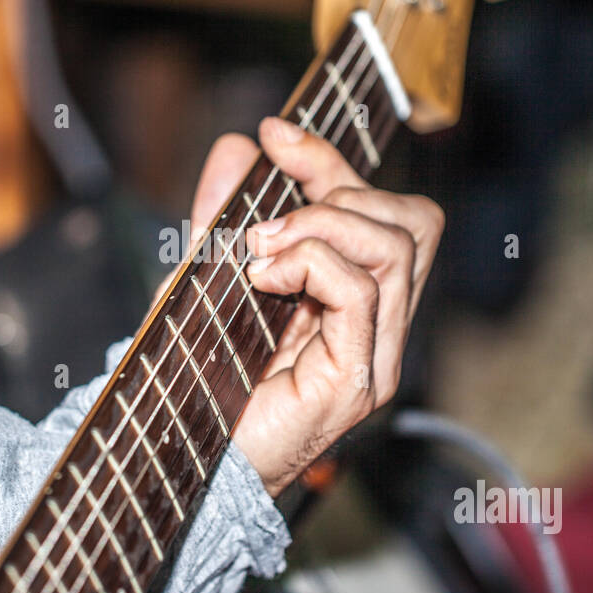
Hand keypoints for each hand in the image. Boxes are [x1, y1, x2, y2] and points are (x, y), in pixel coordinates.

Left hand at [181, 116, 444, 496]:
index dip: (332, 161)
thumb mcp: (204, 278)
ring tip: (260, 250)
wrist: (178, 459)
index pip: (386, 212)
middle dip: (340, 191)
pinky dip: (310, 261)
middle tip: (268, 219)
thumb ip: (223, 217)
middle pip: (415, 222)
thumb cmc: (196, 382)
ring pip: (396, 245)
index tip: (273, 134)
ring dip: (320, 225)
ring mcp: (375, 358)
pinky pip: (360, 288)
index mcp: (356, 304)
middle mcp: (380, 330)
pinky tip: (262, 275)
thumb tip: (237, 146)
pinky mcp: (357, 382)